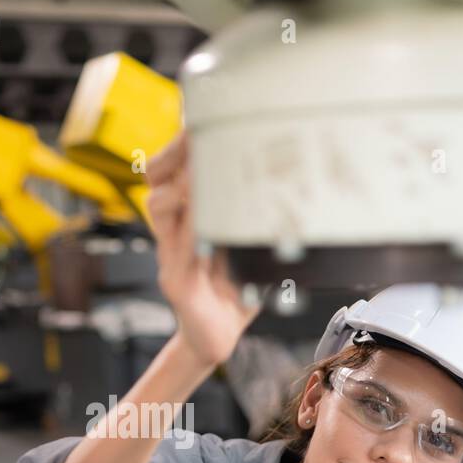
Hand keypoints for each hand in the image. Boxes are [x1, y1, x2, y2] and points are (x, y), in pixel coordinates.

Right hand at [147, 132, 260, 368]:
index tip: (203, 124)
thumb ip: (262, 222)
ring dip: (183, 187)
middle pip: (158, 177)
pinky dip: (191, 230)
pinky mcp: (174, 280)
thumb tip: (305, 190)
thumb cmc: (238, 292)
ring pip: (159, 205)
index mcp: (192, 218)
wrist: (219, 339)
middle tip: (203, 142)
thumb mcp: (254, 249)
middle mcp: (175, 230)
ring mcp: (170, 254)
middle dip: (177, 154)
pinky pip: (175, 248)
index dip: (184, 145)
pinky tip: (209, 222)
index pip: (176, 168)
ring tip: (205, 179)